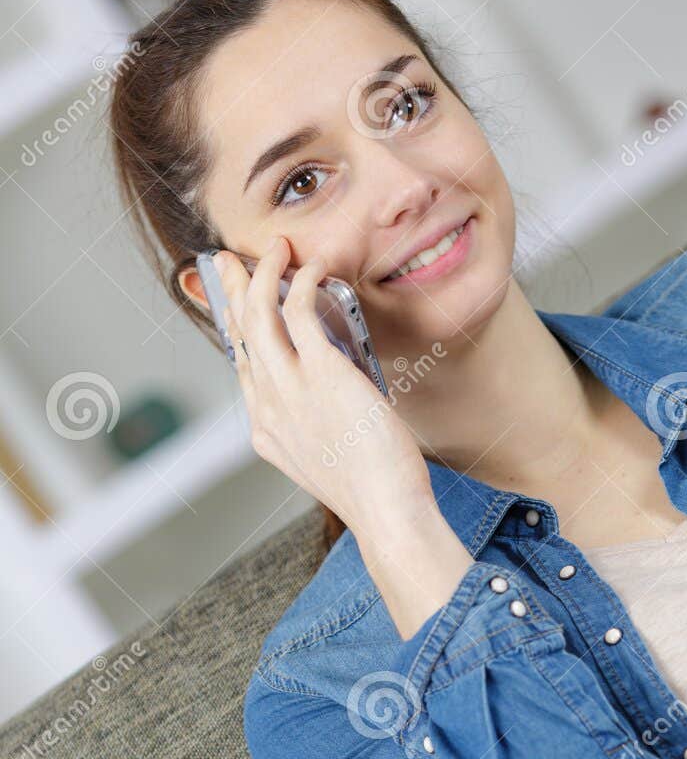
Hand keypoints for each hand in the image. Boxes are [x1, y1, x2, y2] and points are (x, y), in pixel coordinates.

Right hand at [216, 235, 434, 536]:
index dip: (237, 329)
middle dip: (233, 290)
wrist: (385, 511)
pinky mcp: (321, 373)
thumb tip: (335, 398)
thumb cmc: (373, 492)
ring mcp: (289, 389)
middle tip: (229, 259)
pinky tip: (311, 266)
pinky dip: (300, 282)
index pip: (244, 367)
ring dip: (263, 274)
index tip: (237, 305)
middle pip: (240, 334)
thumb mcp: (329, 463)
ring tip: (276, 247)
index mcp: (267, 431)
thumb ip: (320, 429)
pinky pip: (298, 312)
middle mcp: (268, 406)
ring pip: (259, 315)